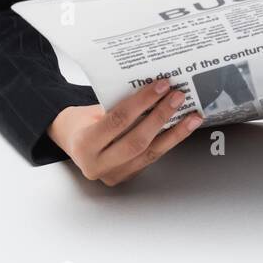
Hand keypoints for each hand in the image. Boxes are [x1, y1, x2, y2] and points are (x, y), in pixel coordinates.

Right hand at [48, 79, 202, 185]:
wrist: (71, 142)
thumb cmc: (81, 122)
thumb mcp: (91, 110)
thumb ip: (117, 106)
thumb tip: (153, 90)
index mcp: (84, 144)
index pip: (117, 121)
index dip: (142, 103)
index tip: (160, 86)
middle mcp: (97, 165)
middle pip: (136, 141)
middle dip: (160, 117)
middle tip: (177, 97)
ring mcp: (113, 175)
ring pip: (150, 154)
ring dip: (174, 134)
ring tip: (192, 117)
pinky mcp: (127, 177)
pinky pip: (152, 158)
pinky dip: (169, 142)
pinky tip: (182, 129)